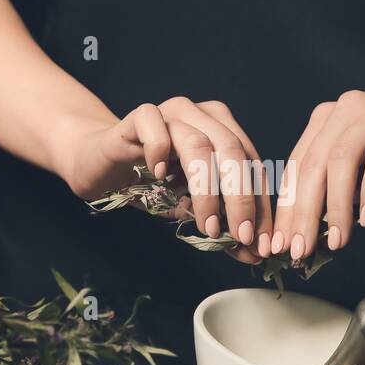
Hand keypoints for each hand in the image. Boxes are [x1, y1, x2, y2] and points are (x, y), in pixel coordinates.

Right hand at [57, 97, 273, 262]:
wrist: (102, 167)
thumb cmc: (151, 185)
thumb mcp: (192, 209)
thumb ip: (222, 225)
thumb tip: (251, 252)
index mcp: (224, 130)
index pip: (252, 165)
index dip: (260, 205)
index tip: (262, 242)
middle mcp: (201, 115)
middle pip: (233, 151)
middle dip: (241, 199)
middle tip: (240, 236)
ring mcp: (170, 112)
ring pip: (199, 143)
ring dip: (207, 190)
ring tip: (206, 226)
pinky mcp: (138, 117)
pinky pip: (154, 126)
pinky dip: (160, 151)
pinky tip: (160, 176)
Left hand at [270, 87, 364, 260]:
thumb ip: (342, 198)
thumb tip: (311, 235)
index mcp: (327, 120)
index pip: (298, 168)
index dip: (286, 209)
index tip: (280, 245)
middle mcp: (345, 110)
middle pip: (313, 166)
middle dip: (303, 214)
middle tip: (300, 250)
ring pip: (341, 162)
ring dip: (336, 208)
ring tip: (338, 242)